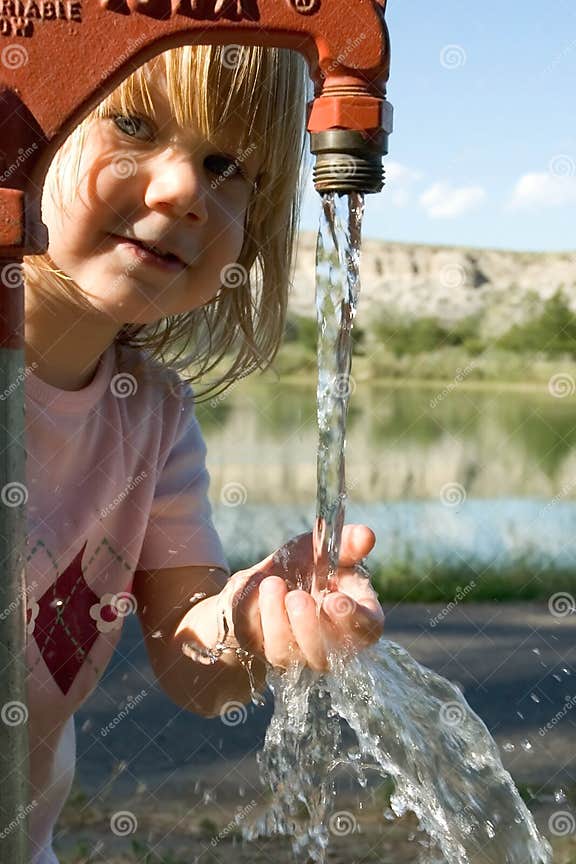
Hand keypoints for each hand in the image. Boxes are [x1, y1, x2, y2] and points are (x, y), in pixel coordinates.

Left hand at [221, 524, 383, 672]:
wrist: (263, 580)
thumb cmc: (302, 566)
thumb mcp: (322, 548)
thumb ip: (346, 543)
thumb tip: (366, 536)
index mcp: (358, 615)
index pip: (369, 628)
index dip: (354, 619)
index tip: (334, 599)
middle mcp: (335, 644)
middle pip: (331, 653)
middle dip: (311, 626)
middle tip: (298, 596)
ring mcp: (304, 656)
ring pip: (295, 655)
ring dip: (281, 621)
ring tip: (273, 584)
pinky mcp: (274, 657)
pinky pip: (267, 648)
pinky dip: (262, 619)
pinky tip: (259, 593)